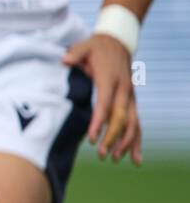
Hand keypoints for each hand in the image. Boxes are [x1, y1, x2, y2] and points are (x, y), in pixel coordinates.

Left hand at [63, 34, 141, 163]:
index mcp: (110, 80)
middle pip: (120, 118)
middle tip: (102, 155)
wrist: (118, 43)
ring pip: (133, 124)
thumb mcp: (84, 46)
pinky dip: (137, 141)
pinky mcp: (132, 102)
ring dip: (125, 143)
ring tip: (114, 159)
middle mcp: (124, 91)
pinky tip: (135, 158)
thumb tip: (65, 60)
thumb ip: (75, 53)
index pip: (105, 105)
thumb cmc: (97, 47)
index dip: (99, 122)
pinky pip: (137, 124)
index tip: (92, 138)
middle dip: (112, 138)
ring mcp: (130, 97)